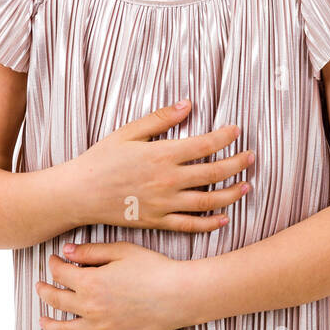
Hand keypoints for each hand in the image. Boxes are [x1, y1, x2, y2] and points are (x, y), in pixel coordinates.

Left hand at [37, 241, 189, 329]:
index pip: (60, 273)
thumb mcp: (122, 250)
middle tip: (41, 286)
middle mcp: (89, 308)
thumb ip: (91, 251)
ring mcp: (101, 329)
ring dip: (49, 325)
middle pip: (56, 301)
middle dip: (44, 291)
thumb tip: (65, 252)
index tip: (54, 260)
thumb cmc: (154, 268)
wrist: (179, 294)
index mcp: (89, 282)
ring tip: (43, 321)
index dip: (54, 264)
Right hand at [72, 100, 254, 231]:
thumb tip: (188, 104)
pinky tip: (224, 218)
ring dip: (231, 194)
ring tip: (246, 186)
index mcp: (162, 155)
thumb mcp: (129, 132)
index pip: (205, 145)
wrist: (78, 194)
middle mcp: (168, 181)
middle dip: (238, 164)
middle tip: (251, 157)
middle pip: (214, 173)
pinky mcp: (157, 222)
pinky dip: (210, 224)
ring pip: (208, 202)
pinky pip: (190, 226)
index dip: (226, 137)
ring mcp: (164, 204)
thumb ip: (161, 119)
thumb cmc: (101, 159)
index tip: (236, 130)